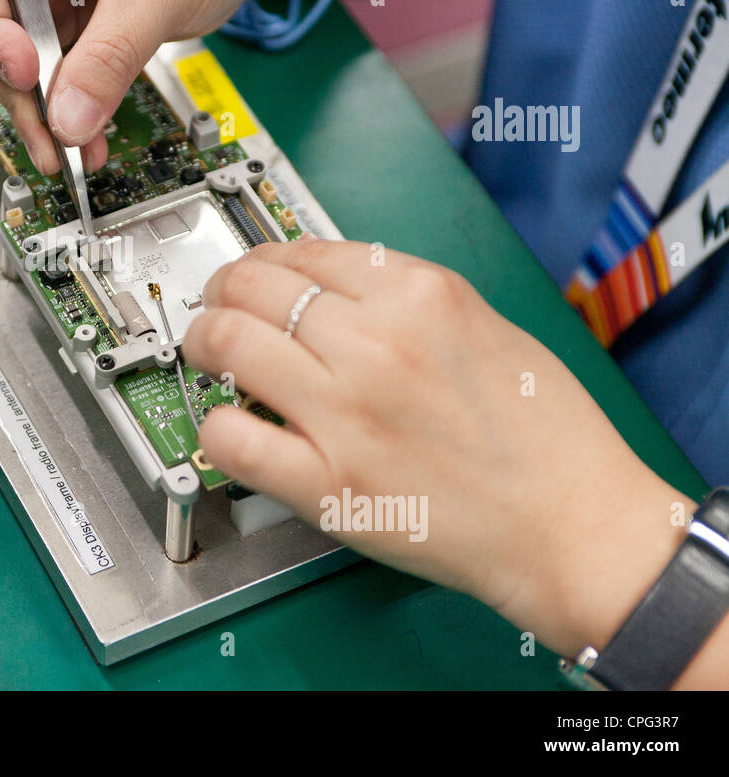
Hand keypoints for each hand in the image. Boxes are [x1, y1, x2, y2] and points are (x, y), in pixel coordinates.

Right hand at [0, 0, 311, 173]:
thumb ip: (108, 57)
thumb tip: (67, 120)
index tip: (25, 73)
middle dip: (22, 90)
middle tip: (51, 138)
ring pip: (24, 63)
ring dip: (46, 111)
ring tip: (72, 151)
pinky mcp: (76, 19)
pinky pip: (60, 73)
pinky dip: (71, 107)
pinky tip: (86, 136)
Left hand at [182, 235, 692, 657]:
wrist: (573, 524)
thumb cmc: (542, 433)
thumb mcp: (482, 324)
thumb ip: (400, 297)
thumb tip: (323, 283)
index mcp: (418, 295)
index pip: (301, 252)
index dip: (262, 260)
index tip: (252, 275)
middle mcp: (375, 344)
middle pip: (251, 286)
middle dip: (221, 291)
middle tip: (216, 309)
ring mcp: (345, 414)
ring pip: (227, 343)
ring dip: (203, 342)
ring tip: (208, 355)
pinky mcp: (327, 484)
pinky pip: (232, 438)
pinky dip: (215, 426)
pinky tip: (229, 424)